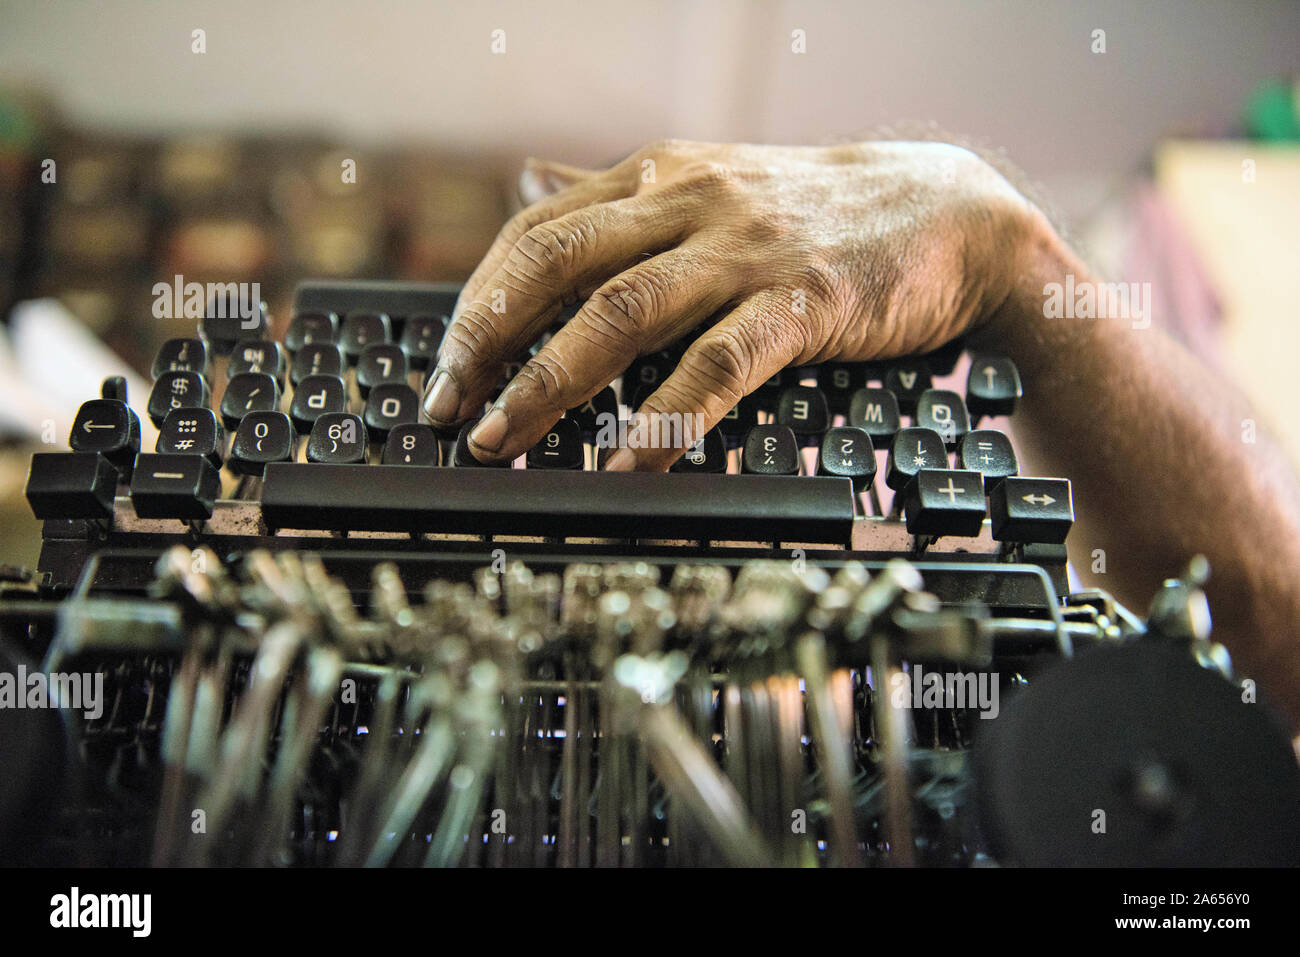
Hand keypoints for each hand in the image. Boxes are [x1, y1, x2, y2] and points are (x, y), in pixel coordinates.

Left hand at [422, 139, 1043, 468]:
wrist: (950, 212)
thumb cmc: (819, 213)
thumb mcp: (709, 185)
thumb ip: (615, 196)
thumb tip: (525, 184)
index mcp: (658, 176)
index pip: (536, 234)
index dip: (477, 305)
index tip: (445, 370)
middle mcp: (691, 202)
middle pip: (556, 267)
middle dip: (487, 344)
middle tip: (450, 412)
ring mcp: (746, 251)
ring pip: (621, 315)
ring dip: (550, 384)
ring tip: (504, 442)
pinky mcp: (803, 302)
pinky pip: (716, 366)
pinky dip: (663, 420)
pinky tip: (624, 465)